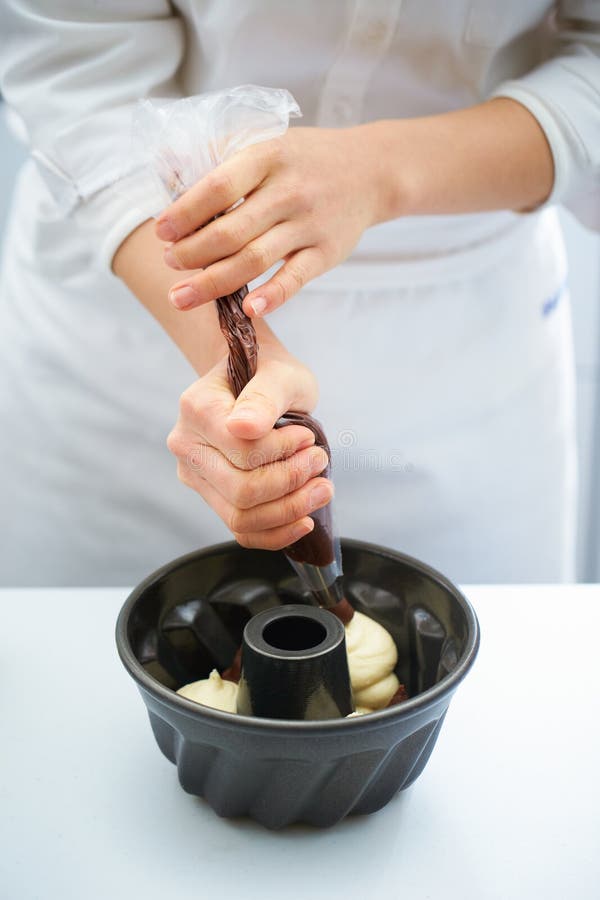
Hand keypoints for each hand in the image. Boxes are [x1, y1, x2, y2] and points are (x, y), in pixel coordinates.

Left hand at [155, 125, 384, 316]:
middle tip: (170, 263)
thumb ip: (217, 152)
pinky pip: (295, 279)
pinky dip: (272, 296)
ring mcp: (309, 225)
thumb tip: (164, 164)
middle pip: (230, 231)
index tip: (162, 231)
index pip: (218, 187)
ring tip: (181, 296)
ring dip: (212, 282)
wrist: (370, 171)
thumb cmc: (304, 159)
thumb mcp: (265, 139)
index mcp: (268, 157)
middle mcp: (289, 192)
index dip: (185, 213)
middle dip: (191, 253)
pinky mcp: (326, 253)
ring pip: (254, 259)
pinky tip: (246, 310)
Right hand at [167, 346, 333, 549]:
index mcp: (197, 408)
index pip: (243, 450)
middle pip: (241, 490)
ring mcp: (195, 474)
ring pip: (240, 517)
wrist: (255, 380)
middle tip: (320, 464)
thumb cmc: (269, 372)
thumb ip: (264, 398)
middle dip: (291, 483)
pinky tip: (304, 520)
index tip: (308, 438)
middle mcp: (187, 445)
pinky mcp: (210, 496)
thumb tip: (243, 428)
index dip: (283, 451)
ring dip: (289, 510)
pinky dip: (276, 533)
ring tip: (321, 490)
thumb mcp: (279, 374)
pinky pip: (241, 530)